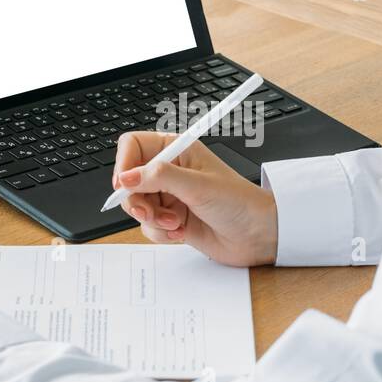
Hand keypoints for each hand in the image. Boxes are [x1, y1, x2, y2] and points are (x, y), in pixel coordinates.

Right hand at [113, 131, 277, 266]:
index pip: (132, 146)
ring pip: (136, 206)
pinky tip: (182, 232)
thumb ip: (159, 178)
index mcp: (176, 149)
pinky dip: (161, 232)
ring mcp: (168, 196)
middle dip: (137, 200)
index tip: (125, 185)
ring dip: (153, 219)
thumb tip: (127, 178)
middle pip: (128, 180)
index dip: (124, 165)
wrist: (257, 235)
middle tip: (149, 211)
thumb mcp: (197, 185)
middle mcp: (169, 171)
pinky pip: (147, 227)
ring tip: (176, 222)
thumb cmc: (239, 202)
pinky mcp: (170, 219)